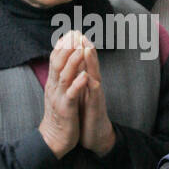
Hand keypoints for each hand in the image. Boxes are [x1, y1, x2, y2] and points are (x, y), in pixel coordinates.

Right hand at [39, 31, 87, 157]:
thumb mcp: (58, 93)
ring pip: (64, 76)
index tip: (71, 32)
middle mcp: (53, 87)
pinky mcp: (66, 109)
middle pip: (58, 64)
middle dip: (67, 48)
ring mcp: (59, 98)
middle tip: (74, 34)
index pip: (55, 59)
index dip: (62, 45)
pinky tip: (85, 76)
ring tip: (80, 49)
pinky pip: (71, 95)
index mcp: (53, 83)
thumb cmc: (59, 115)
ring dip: (73, 62)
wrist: (53, 139)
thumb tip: (61, 61)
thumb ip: (59, 77)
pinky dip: (78, 85)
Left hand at [77, 41, 115, 156]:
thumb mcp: (81, 92)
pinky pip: (95, 95)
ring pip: (95, 75)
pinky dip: (93, 86)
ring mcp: (96, 96)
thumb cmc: (86, 113)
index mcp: (86, 82)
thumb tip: (73, 64)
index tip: (72, 33)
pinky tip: (91, 78)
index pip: (83, 62)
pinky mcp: (97, 108)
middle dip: (87, 49)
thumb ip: (79, 78)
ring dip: (92, 62)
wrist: (95, 136)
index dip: (78, 48)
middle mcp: (93, 86)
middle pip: (90, 64)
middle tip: (82, 34)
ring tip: (88, 48)